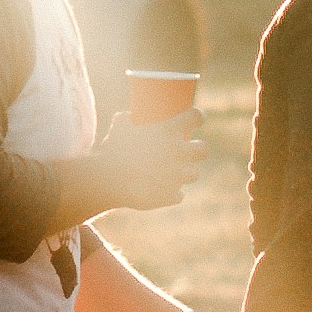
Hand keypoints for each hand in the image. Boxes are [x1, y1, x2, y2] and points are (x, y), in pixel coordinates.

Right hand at [74, 110, 204, 214]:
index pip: (195, 117)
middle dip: (198, 149)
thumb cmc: (112, 149)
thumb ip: (126, 119)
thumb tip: (129, 117)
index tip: (196, 118)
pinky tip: (164, 191)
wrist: (107, 180)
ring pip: (193, 174)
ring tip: (175, 172)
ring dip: (185, 172)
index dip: (197, 117)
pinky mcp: (171, 195)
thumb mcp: (118, 127)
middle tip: (188, 150)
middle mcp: (179, 152)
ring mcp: (177, 175)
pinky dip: (171, 194)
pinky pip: (178, 195)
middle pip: (203, 149)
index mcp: (169, 131)